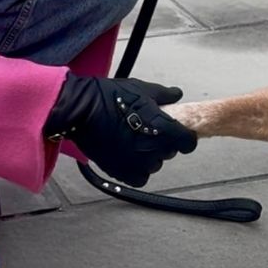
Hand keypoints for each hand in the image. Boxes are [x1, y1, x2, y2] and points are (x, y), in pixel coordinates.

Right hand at [44, 74, 196, 186]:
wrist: (80, 109)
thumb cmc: (109, 98)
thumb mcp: (140, 89)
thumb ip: (163, 94)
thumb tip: (176, 94)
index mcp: (164, 129)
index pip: (188, 142)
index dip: (184, 136)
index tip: (178, 132)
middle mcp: (154, 150)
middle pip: (169, 152)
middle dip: (163, 142)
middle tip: (149, 130)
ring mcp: (137, 163)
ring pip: (154, 164)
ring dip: (149, 156)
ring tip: (134, 142)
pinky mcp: (121, 172)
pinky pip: (139, 177)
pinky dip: (136, 170)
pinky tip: (128, 156)